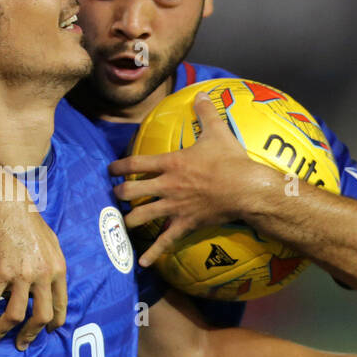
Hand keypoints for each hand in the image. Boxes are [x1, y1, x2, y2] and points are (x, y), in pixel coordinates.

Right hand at [0, 199, 68, 350]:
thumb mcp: (51, 242)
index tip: (46, 332)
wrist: (6, 205)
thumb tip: (50, 283)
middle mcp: (43, 276)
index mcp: (58, 269)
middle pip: (41, 317)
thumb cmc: (28, 220)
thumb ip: (53, 265)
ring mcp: (21, 276)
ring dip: (1, 332)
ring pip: (14, 315)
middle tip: (21, 345)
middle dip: (30, 335)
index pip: (60, 305)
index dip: (53, 323)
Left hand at [110, 92, 268, 267]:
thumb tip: (201, 93)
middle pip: (130, 192)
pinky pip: (165, 241)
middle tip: (116, 195)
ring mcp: (174, 207)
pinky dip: (152, 254)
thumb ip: (206, 111)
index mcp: (170, 163)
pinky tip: (141, 263)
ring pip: (140, 217)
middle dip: (119, 194)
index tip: (110, 170)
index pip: (134, 163)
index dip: (118, 167)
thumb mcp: (217, 131)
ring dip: (128, 220)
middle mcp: (166, 186)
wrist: (247, 188)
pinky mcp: (185, 224)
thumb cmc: (231, 160)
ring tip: (123, 221)